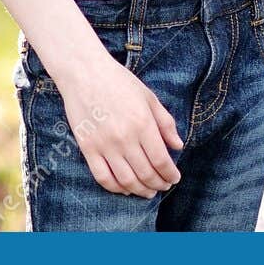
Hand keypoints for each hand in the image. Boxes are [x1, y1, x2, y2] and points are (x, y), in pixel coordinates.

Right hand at [52, 52, 183, 197]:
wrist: (85, 72)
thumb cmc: (119, 81)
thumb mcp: (149, 97)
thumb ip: (165, 123)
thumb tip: (179, 146)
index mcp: (143, 123)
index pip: (161, 160)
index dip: (170, 174)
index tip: (175, 178)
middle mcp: (125, 138)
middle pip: (146, 174)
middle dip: (158, 184)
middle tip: (163, 186)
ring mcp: (104, 145)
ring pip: (126, 180)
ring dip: (140, 190)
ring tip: (148, 191)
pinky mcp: (88, 148)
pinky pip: (103, 177)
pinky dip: (116, 188)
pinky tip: (125, 189)